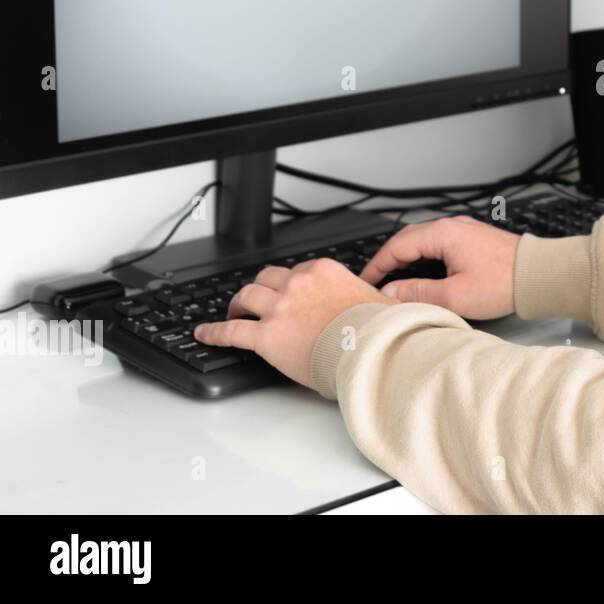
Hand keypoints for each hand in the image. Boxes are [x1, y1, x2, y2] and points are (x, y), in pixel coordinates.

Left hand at [193, 258, 395, 386]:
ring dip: (238, 304)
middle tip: (257, 300)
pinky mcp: (265, 336)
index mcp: (322, 271)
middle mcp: (297, 284)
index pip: (296, 271)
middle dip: (260, 288)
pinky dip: (214, 332)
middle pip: (266, 278)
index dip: (289, 284)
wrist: (370, 352)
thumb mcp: (377, 300)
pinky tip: (204, 333)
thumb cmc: (378, 330)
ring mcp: (279, 309)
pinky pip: (231, 331)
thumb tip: (379, 300)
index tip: (288, 293)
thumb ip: (366, 296)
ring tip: (234, 311)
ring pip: (246, 297)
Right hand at [360, 215, 520, 320]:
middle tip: (375, 280)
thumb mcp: (454, 295)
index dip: (377, 265)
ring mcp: (464, 231)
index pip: (397, 246)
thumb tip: (391, 292)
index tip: (366, 281)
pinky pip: (439, 243)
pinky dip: (424, 256)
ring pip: (423, 240)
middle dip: (388, 259)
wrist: (538, 275)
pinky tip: (423, 272)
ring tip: (395, 278)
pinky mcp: (473, 239)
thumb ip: (418, 293)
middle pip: (407, 239)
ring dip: (406, 257)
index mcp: (443, 234)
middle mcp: (452, 226)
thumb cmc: (504, 282)